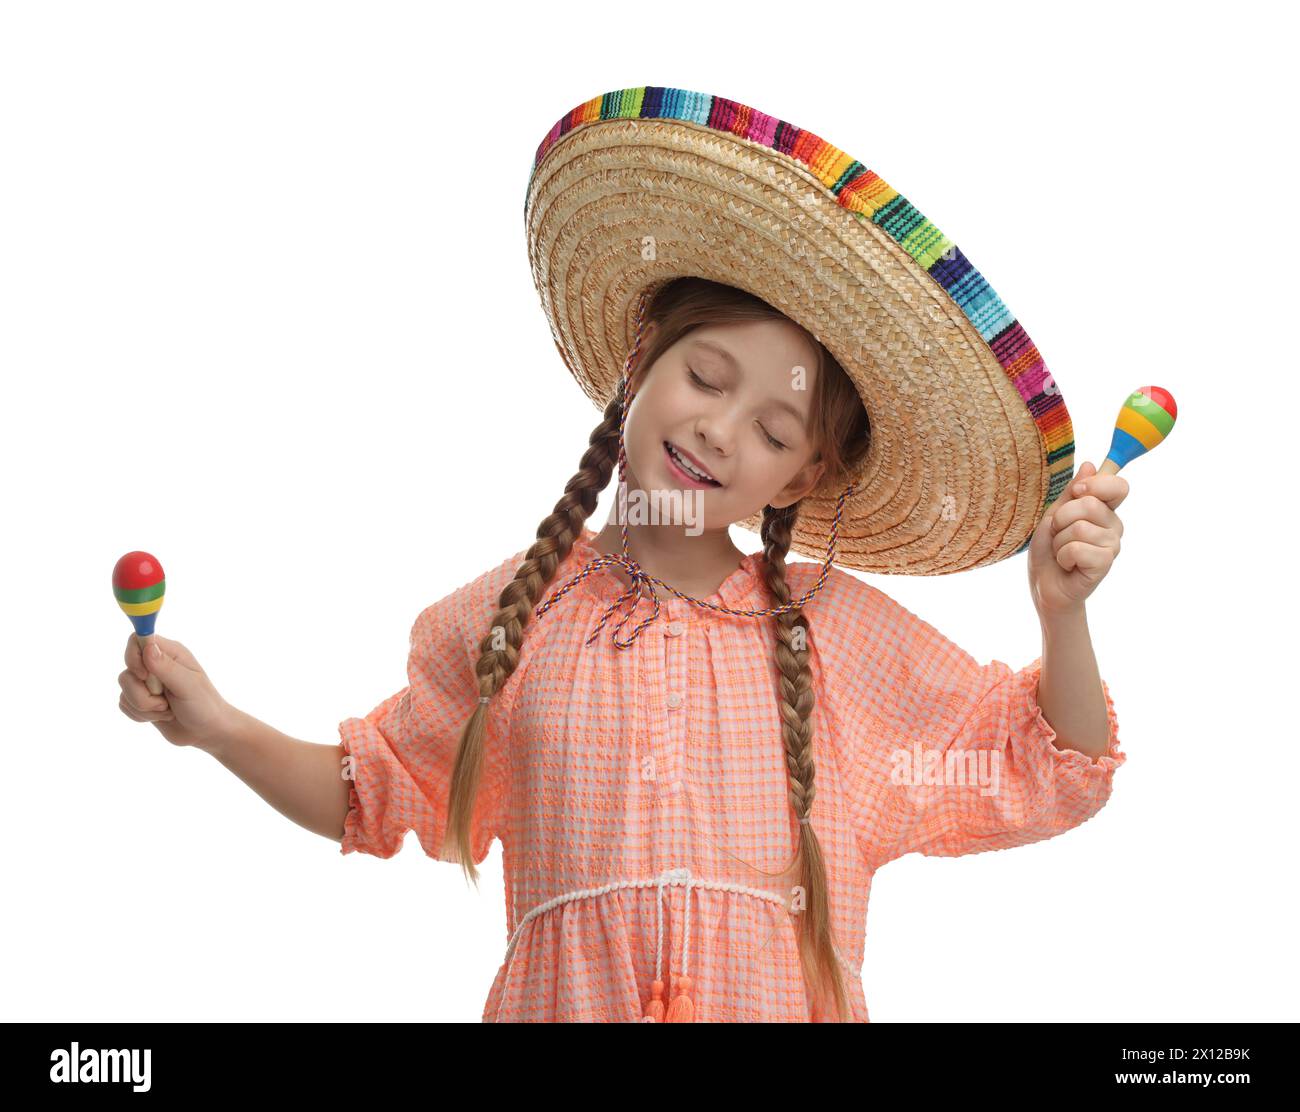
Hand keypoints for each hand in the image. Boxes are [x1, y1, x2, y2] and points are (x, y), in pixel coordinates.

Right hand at [118, 634, 237, 750]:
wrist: (206, 731)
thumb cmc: (204, 705)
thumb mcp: (188, 685)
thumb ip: (166, 667)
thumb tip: (148, 646)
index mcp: (170, 653)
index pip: (137, 640)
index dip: (133, 657)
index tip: (144, 675)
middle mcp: (156, 665)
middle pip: (127, 671)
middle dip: (142, 693)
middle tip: (165, 701)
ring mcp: (147, 683)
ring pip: (124, 691)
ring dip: (144, 707)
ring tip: (167, 710)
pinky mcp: (141, 699)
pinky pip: (124, 705)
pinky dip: (141, 715)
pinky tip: (161, 716)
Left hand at [1027, 460, 1128, 617]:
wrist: (1045, 586)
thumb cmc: (1049, 550)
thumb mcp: (1055, 516)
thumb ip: (1071, 493)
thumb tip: (1089, 464)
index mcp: (1104, 510)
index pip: (1118, 486)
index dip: (1096, 484)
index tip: (1076, 492)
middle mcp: (1114, 526)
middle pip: (1089, 504)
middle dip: (1061, 519)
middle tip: (1058, 534)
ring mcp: (1112, 545)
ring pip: (1079, 528)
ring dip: (1059, 541)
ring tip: (1062, 552)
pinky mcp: (1105, 563)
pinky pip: (1077, 548)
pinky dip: (1062, 556)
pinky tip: (1067, 565)